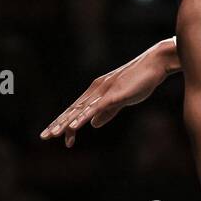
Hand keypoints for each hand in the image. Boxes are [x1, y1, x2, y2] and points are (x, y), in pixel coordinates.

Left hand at [40, 42, 174, 145]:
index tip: (53, 135)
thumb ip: (107, 113)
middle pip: (73, 110)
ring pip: (81, 110)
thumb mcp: (122, 100)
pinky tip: (74, 126)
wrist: (156, 63)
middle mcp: (96, 90)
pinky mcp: (114, 94)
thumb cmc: (142, 80)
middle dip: (58, 124)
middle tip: (43, 137)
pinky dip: (83, 117)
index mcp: (98, 92)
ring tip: (53, 134)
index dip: (64, 122)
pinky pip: (96, 108)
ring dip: (66, 123)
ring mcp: (104, 91)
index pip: (76, 109)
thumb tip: (93, 125)